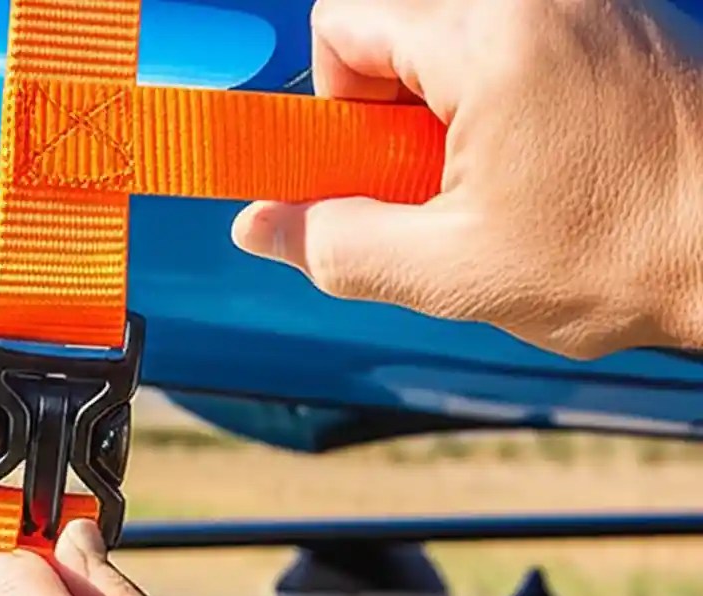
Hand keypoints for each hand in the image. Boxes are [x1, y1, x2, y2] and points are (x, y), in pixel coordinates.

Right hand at [232, 0, 702, 359]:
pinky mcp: (620, 23)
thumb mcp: (454, 273)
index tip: (357, 168)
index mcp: (491, 38)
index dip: (331, 104)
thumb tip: (259, 228)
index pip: (343, 22)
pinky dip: (501, 99)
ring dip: (444, 108)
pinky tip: (542, 165)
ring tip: (494, 181)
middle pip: (398, 22)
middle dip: (388, 106)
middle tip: (429, 183)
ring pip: (456, 34)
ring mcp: (588, 3)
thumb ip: (334, 245)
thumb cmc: (631, 255)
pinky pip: (518, 39)